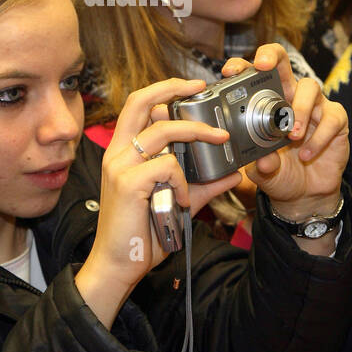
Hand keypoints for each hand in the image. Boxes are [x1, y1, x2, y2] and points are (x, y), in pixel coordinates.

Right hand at [75, 77, 241, 325]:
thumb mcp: (177, 203)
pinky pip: (167, 167)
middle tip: (200, 86)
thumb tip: (233, 174)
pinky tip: (180, 202)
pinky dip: (183, 182)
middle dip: (172, 87)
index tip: (192, 87)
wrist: (117, 265)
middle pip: (140, 101)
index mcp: (123, 153)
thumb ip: (204, 187)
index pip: (138, 106)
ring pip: (162, 132)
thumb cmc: (140, 235)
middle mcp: (117, 153)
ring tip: (217, 142)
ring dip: (196, 134)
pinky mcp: (128, 183)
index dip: (164, 90)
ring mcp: (120, 166)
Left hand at [221, 44, 348, 210]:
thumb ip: (260, 165)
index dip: (241, 66)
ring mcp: (314, 105)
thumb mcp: (262, 172)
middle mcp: (290, 96)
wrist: (305, 193)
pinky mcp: (336, 119)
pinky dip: (318, 137)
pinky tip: (306, 155)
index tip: (229, 72)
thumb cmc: (279, 173)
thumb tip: (262, 161)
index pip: (252, 76)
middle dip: (272, 56)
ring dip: (299, 109)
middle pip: (282, 61)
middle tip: (263, 66)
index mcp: (266, 102)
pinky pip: (331, 118)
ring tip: (292, 136)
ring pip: (310, 87)